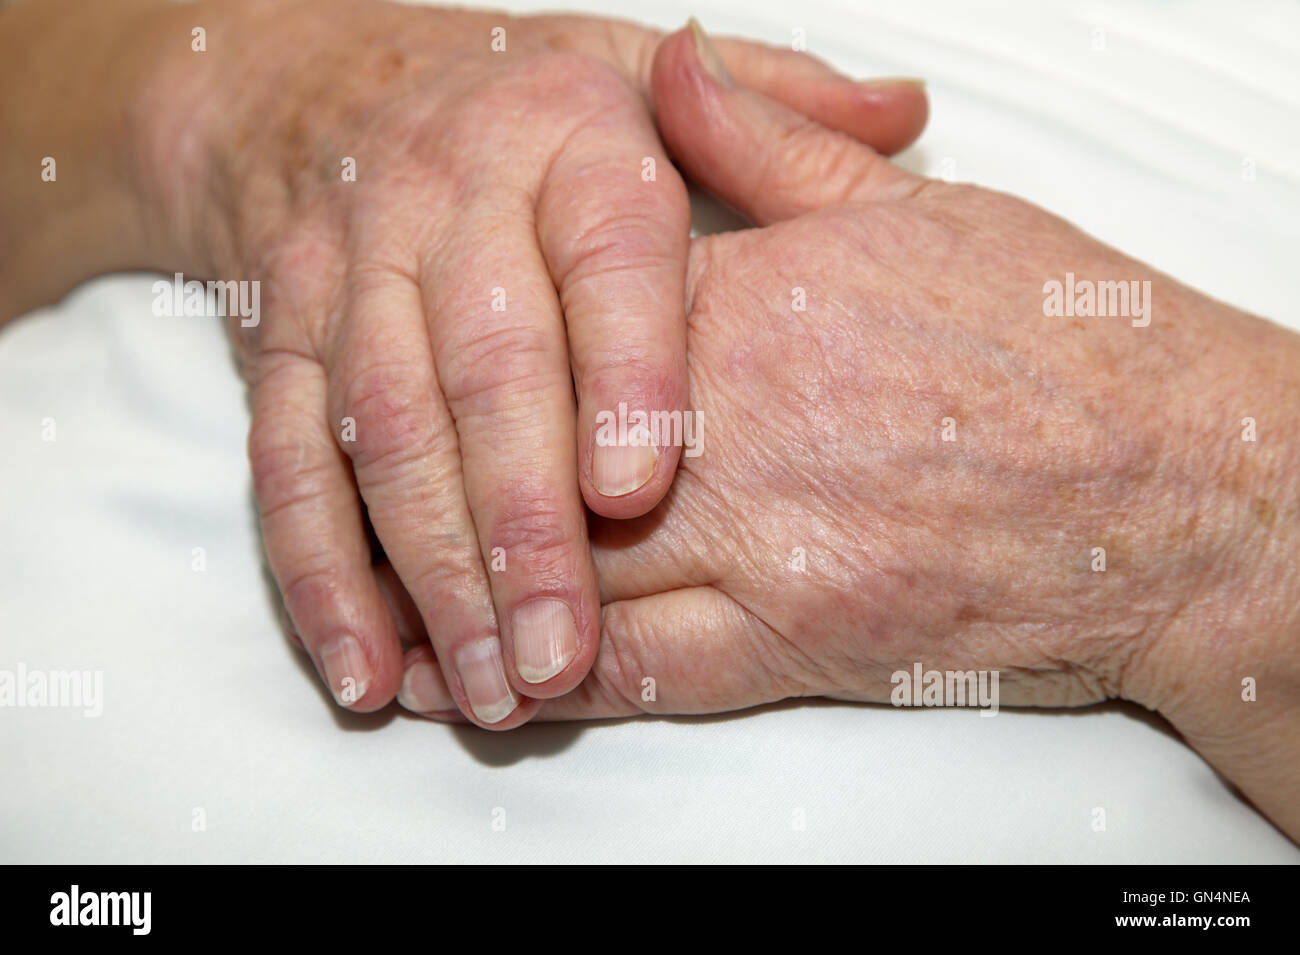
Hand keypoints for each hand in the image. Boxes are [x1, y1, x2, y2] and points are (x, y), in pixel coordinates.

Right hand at [110, 1, 927, 725]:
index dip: (622, 372)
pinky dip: (320, 570)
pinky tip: (366, 661)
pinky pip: (287, 459)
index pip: (604, 259)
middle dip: (520, 524)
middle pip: (483, 372)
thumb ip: (773, 111)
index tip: (640, 489)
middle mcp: (443, 199)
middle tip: (562, 650)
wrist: (335, 89)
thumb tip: (904, 113)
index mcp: (563, 138)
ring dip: (429, 572)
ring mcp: (345, 270)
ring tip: (488, 685)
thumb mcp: (648, 78)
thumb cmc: (532, 115)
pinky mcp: (276, 336)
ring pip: (382, 432)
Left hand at [452, 27, 1294, 834]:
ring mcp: (770, 547)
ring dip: (471, 598)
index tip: (421, 359)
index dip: (482, 354)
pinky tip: (495, 680)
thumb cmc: (1067, 346)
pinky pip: (647, 674)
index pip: (569, 327)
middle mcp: (742, 431)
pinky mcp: (805, 646)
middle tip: (368, 494)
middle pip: (539, 464)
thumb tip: (662, 70)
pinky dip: (557, 680)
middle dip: (444, 487)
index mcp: (759, 305)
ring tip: (396, 602)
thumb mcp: (917, 209)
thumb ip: (767, 145)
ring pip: (570, 577)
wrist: (1187, 490)